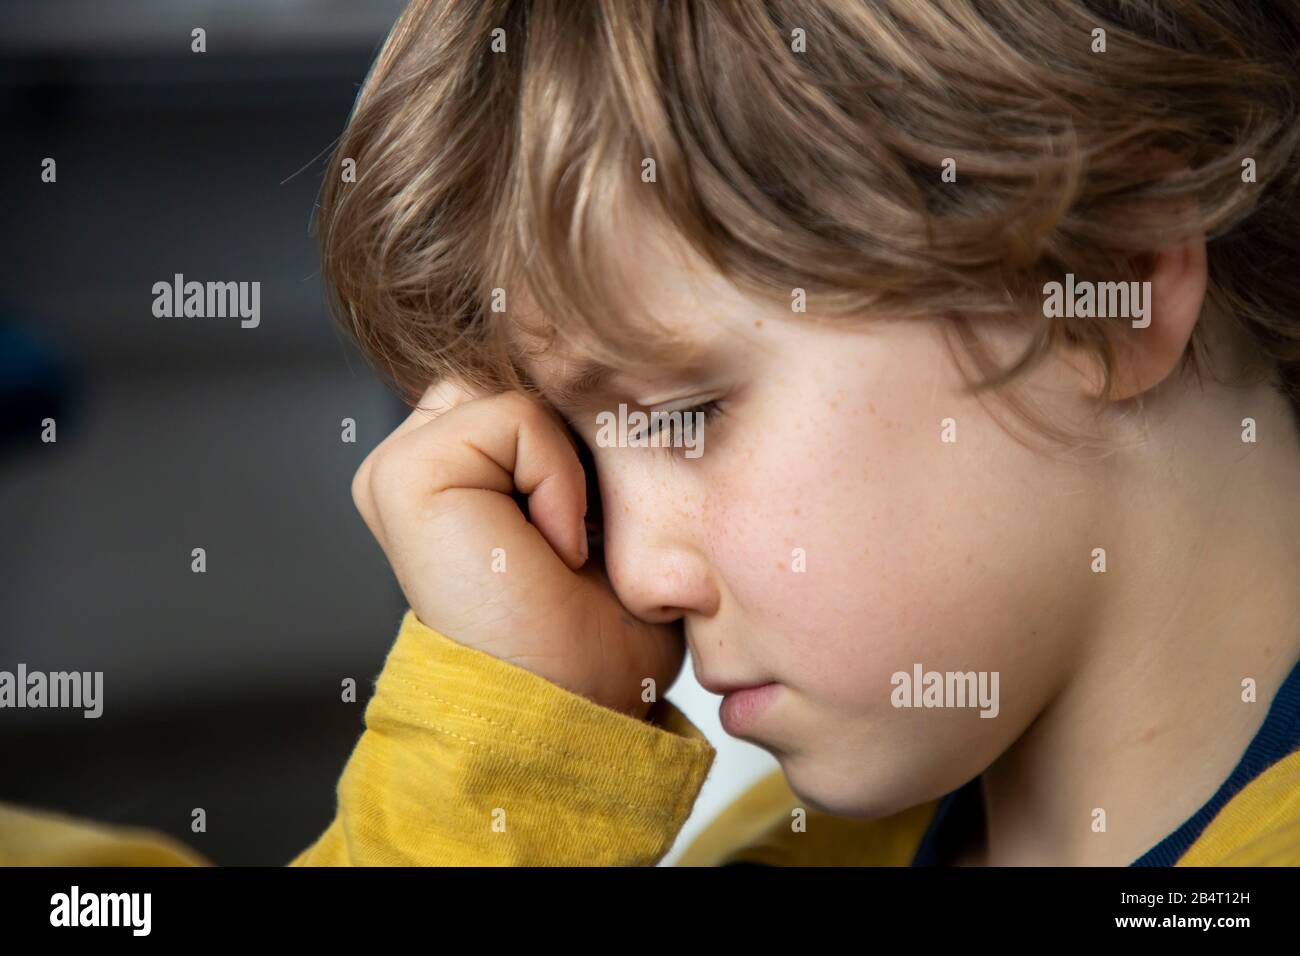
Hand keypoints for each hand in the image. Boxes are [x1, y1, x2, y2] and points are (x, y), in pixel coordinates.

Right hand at [351, 379, 686, 718]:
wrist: (571, 705)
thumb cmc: (599, 631)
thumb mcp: (608, 511)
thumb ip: (586, 435)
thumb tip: (610, 362)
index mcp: (459, 466)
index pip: (532, 376)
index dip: (589, 419)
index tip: (607, 504)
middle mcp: (420, 459)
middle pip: (520, 369)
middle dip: (578, 431)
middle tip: (591, 524)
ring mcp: (401, 465)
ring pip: (514, 385)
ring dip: (567, 460)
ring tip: (566, 541)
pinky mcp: (401, 476)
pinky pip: (508, 415)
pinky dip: (553, 477)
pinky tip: (550, 546)